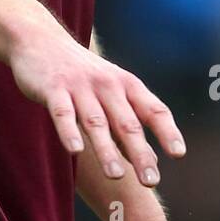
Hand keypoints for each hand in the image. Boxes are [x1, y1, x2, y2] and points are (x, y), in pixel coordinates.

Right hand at [9, 22, 184, 181]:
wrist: (41, 39)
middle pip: (127, 123)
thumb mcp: (110, 93)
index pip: (153, 109)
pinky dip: (69, 131)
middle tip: (150, 180)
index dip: (167, 131)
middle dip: (140, 153)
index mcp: (127, 85)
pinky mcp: (53, 89)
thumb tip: (151, 161)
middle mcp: (107, 85)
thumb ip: (128, 126)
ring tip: (116, 176)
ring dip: (107, 149)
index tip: (178, 154)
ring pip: (96, 122)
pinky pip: (62, 113)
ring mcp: (80, 86)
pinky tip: (75, 151)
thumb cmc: (81, 74)